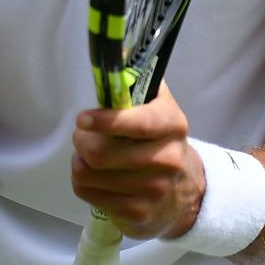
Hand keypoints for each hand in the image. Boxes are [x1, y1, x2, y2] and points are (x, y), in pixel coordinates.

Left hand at [69, 83, 204, 239]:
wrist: (185, 191)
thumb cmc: (159, 140)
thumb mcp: (157, 106)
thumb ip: (136, 81)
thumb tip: (114, 50)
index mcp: (172, 124)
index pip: (139, 123)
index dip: (107, 121)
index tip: (82, 119)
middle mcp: (168, 159)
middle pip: (101, 153)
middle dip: (81, 142)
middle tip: (83, 137)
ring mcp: (154, 190)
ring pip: (88, 174)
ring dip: (79, 163)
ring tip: (91, 158)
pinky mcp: (138, 214)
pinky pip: (89, 194)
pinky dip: (84, 184)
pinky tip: (98, 179)